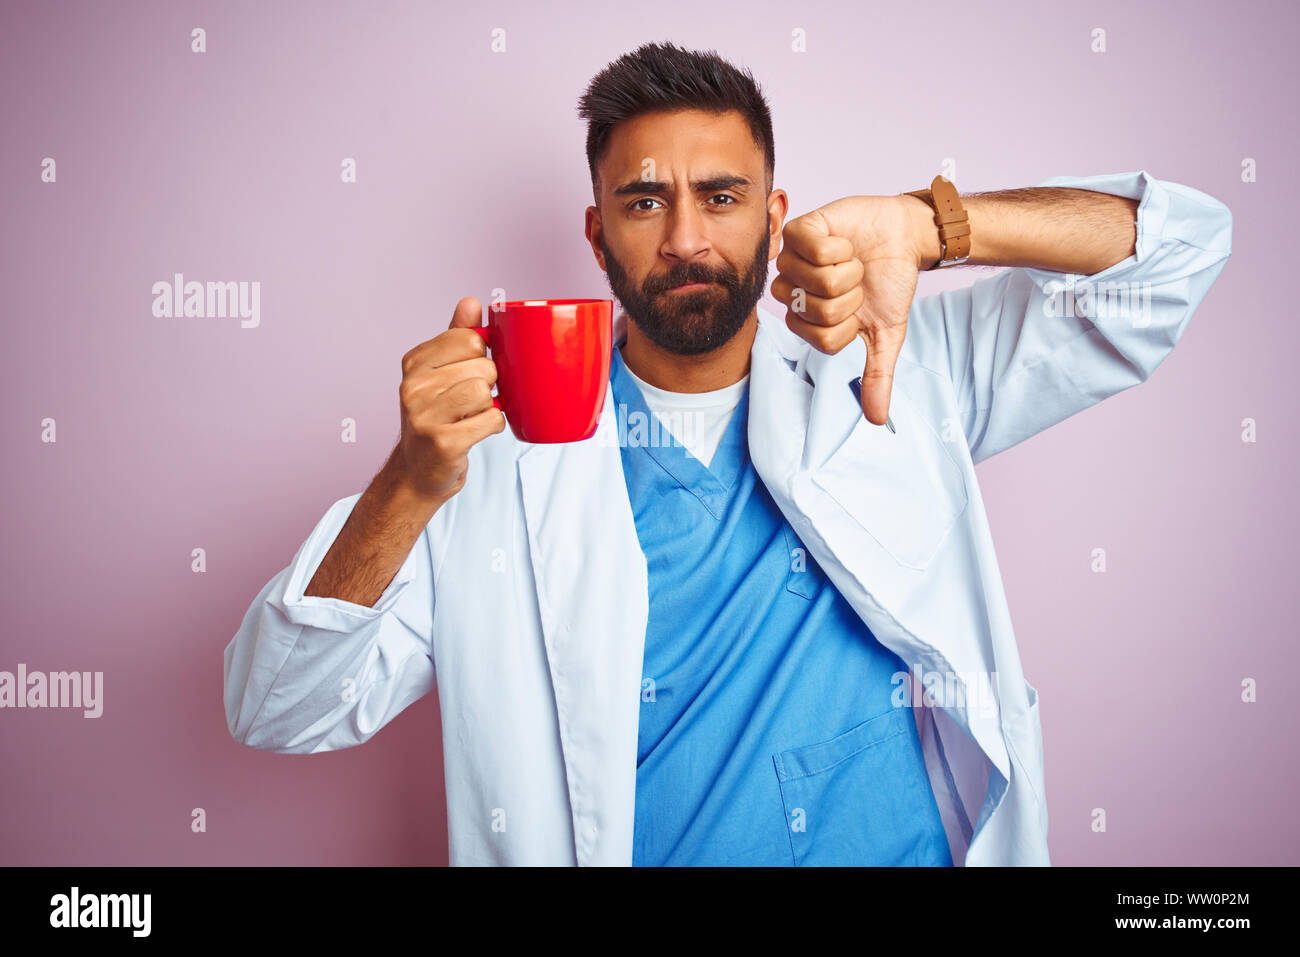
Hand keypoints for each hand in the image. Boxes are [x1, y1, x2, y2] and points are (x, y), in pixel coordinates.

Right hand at [394, 297, 506, 503]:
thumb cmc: (436, 418)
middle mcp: (413, 386)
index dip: (482, 357)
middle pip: (484, 366)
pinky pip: (491, 420)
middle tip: (470, 403)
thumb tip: (472, 301)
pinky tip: (475, 431)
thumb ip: (456, 337)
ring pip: (486, 393)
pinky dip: (492, 426)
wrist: (418, 472)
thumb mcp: (440, 373)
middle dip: (489, 385)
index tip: (468, 374)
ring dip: (489, 407)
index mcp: (414, 362)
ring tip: (471, 417)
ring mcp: (424, 415)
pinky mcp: (443, 442)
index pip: (470, 339)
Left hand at [771, 195, 925, 424]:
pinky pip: (812, 247)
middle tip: (857, 282)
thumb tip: (878, 420)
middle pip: (817, 311)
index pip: (821, 338)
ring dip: (848, 270)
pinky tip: (844, 242)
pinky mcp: (800, 229)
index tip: (859, 309)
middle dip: (851, 297)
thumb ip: (876, 375)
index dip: (848, 325)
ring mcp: (792, 260)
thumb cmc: (888, 283)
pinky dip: (840, 246)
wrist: (903, 237)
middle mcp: (793, 291)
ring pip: (817, 280)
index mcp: (806, 319)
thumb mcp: (885, 333)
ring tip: (851, 260)